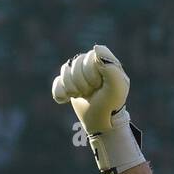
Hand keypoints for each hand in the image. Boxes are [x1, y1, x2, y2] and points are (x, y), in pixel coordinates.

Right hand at [51, 44, 143, 173]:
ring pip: (65, 71)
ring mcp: (81, 74)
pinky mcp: (70, 84)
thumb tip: (96, 48)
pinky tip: (67, 99)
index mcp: (106, 62)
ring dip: (72, 88)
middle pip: (75, 64)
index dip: (90, 73)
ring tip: (83, 96)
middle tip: (91, 93)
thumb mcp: (116, 88)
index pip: (89, 57)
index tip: (98, 86)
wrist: (102, 125)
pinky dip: (60, 93)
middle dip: (81, 83)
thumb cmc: (111, 106)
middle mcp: (93, 65)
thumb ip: (110, 66)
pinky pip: (57, 82)